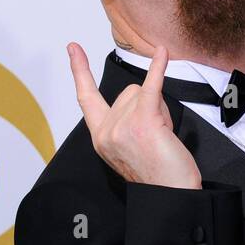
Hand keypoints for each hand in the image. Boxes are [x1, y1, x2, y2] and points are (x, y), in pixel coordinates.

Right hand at [68, 43, 202, 189]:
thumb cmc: (159, 176)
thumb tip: (139, 100)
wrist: (171, 195)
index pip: (86, 98)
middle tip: (157, 134)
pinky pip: (151, 86)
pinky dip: (158, 68)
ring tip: (163, 134)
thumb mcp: (129, 149)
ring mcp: (122, 126)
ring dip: (159, 107)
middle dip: (147, 105)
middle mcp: (106, 131)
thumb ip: (124, 125)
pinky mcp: (143, 121)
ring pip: (142, 92)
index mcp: (100, 138)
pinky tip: (162, 53)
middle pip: (127, 92)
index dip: (79, 71)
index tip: (73, 50)